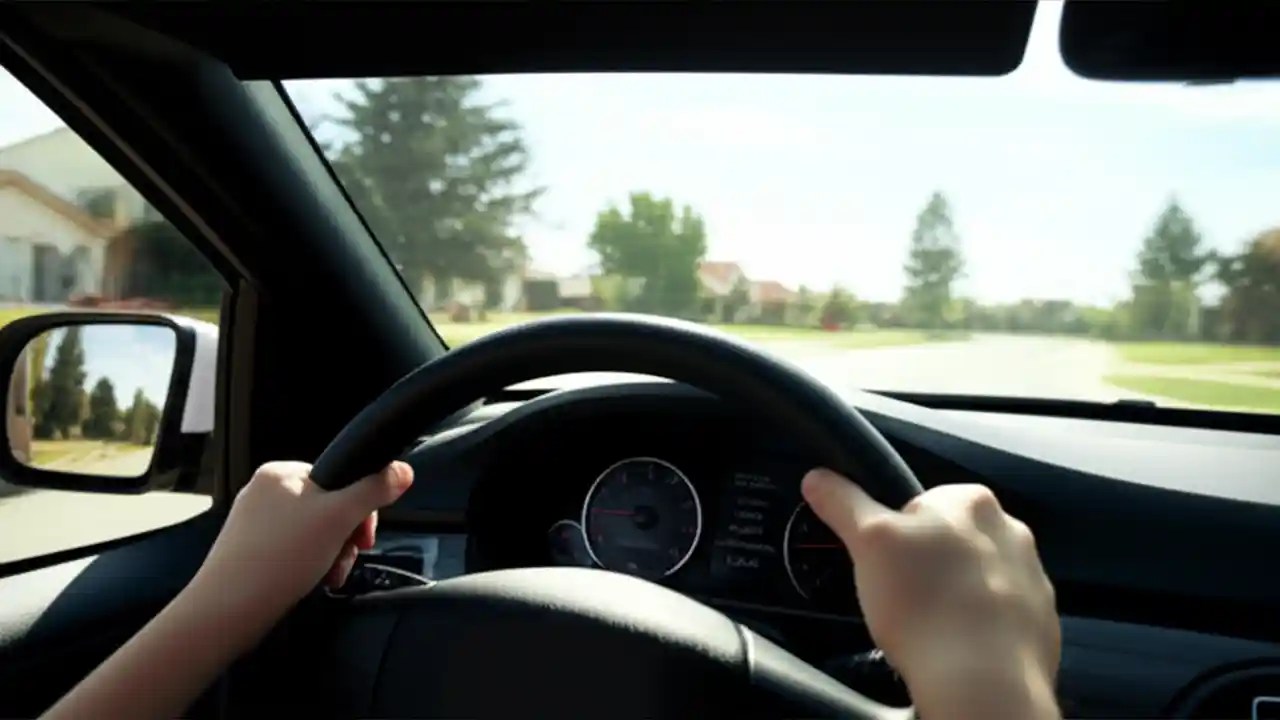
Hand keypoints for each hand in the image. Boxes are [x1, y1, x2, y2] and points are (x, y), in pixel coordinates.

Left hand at [192, 460, 413, 617]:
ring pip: (314, 532)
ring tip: (327, 576)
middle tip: (345, 559)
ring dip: (331, 554)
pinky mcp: (249, 551)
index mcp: (281, 472)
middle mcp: (264, 492)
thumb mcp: (340, 517)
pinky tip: (310, 582)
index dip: (361, 507)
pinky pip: (293, 551)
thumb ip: (375, 490)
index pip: (339, 478)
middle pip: (329, 507)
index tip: (365, 536)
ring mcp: (254, 523)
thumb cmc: (280, 557)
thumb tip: (402, 471)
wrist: (227, 610)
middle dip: (345, 537)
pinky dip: (309, 565)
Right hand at [802, 469, 1059, 719]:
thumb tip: (818, 478)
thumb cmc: (924, 602)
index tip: (886, 565)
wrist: (983, 680)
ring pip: (977, 579)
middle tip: (904, 597)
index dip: (895, 536)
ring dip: (955, 595)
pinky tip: (957, 645)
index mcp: (971, 501)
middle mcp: (1011, 531)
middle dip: (927, 565)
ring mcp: (1033, 577)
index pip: (920, 506)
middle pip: (951, 541)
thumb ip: (843, 503)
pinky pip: (1002, 616)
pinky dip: (980, 628)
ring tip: (930, 626)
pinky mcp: (1041, 621)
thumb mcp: (867, 542)